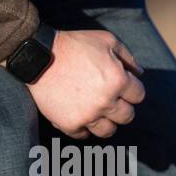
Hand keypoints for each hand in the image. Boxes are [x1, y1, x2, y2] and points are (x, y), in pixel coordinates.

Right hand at [25, 29, 144, 138]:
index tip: (119, 84)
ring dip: (105, 121)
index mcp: (118, 80)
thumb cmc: (73, 45)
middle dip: (120, 107)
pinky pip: (84, 135)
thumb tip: (139, 74)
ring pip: (109, 130)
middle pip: (127, 116)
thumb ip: (127, 57)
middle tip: (107, 98)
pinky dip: (82, 127)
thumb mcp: (105, 40)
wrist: (36, 55)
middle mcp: (106, 101)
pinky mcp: (69, 123)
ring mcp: (88, 115)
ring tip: (95, 110)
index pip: (138, 96)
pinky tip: (78, 114)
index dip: (130, 89)